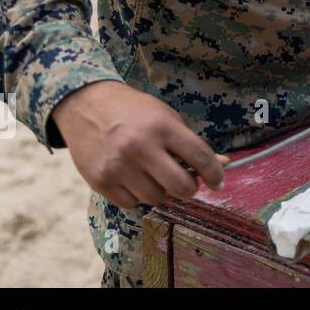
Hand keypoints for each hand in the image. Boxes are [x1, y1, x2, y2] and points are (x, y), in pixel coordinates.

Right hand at [52, 80, 228, 209]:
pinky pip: (131, 204)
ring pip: (156, 199)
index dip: (215, 174)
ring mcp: (119, 166)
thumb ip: (190, 143)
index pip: (200, 157)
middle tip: (185, 183)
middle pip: (180, 187)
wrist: (87, 105)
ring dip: (159, 191)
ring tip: (151, 174)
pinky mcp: (100, 181)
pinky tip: (131, 178)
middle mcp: (141, 147)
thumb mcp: (166, 117)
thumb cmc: (134, 111)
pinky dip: (136, 196)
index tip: (218, 183)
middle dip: (189, 189)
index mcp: (163, 127)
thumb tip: (222, 164)